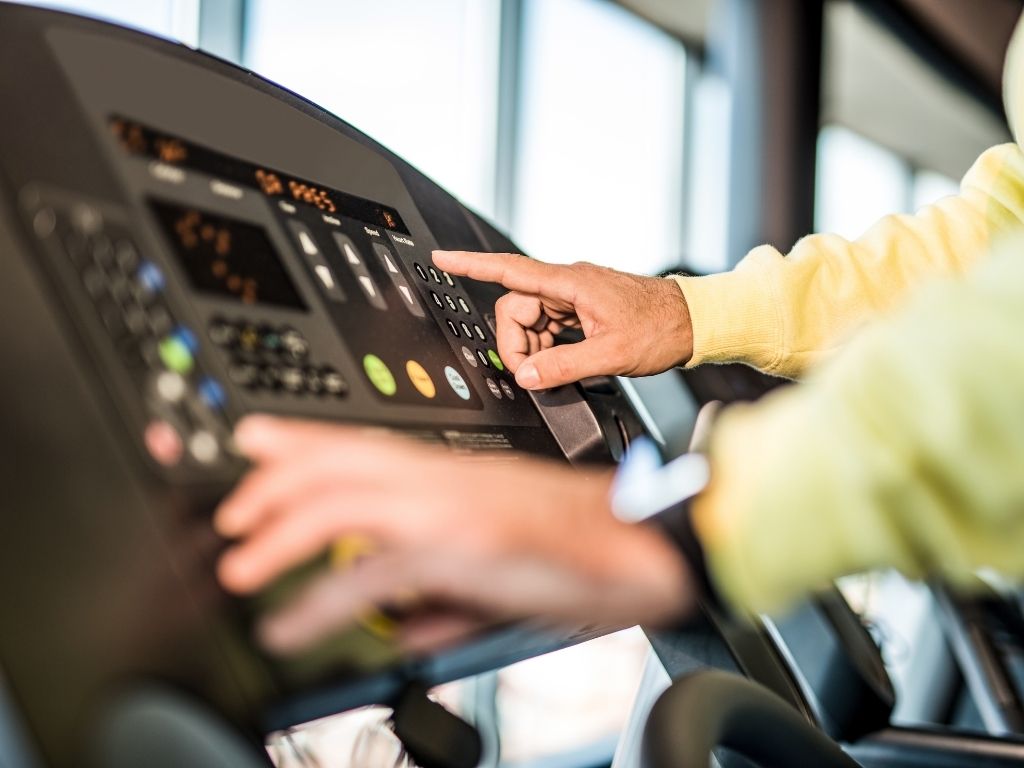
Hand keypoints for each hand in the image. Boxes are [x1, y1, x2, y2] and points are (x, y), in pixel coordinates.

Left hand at [215, 416, 694, 654]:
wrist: (632, 539)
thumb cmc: (572, 541)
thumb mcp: (493, 554)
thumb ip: (438, 589)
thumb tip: (398, 625)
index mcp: (446, 467)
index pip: (357, 438)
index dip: (297, 439)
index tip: (252, 441)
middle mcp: (438, 474)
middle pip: (333, 461)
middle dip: (270, 486)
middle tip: (232, 516)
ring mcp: (446, 505)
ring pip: (337, 503)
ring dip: (278, 537)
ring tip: (242, 570)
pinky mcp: (458, 547)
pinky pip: (369, 574)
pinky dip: (319, 605)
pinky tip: (292, 627)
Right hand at [433, 251, 692, 389]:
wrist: (694, 322)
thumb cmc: (662, 328)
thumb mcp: (611, 354)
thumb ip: (563, 367)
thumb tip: (527, 376)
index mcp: (570, 283)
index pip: (510, 271)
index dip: (472, 265)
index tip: (443, 259)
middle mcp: (568, 284)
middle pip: (516, 308)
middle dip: (514, 342)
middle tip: (530, 374)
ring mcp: (575, 297)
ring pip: (531, 320)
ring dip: (532, 348)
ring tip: (552, 371)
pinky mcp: (582, 309)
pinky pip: (549, 326)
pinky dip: (547, 347)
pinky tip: (561, 363)